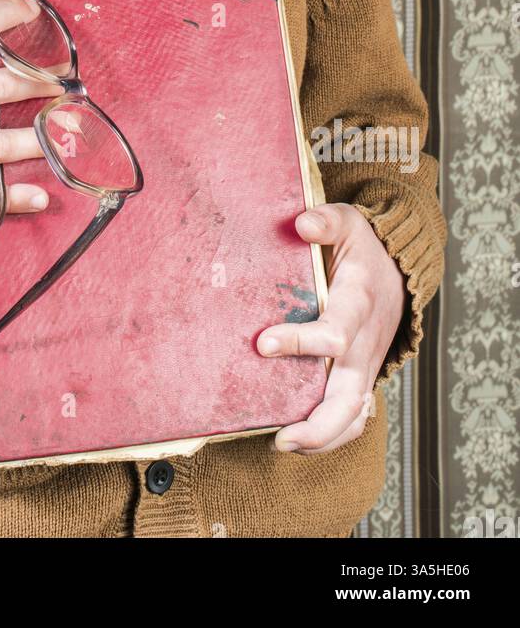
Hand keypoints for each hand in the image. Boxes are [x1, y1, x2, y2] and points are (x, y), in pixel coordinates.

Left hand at [256, 202, 408, 454]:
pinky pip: (354, 416)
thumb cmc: (365, 244)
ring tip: (284, 444)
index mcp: (358, 303)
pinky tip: (300, 441)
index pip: (335, 333)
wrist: (401, 267)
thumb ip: (326, 221)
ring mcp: (365, 364)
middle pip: (351, 395)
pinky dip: (332, 435)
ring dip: (323, 437)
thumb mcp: (349, 221)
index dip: (301, 342)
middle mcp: (364, 342)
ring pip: (354, 415)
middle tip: (282, 436)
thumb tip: (301, 223)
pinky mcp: (360, 375)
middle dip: (319, 422)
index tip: (263, 343)